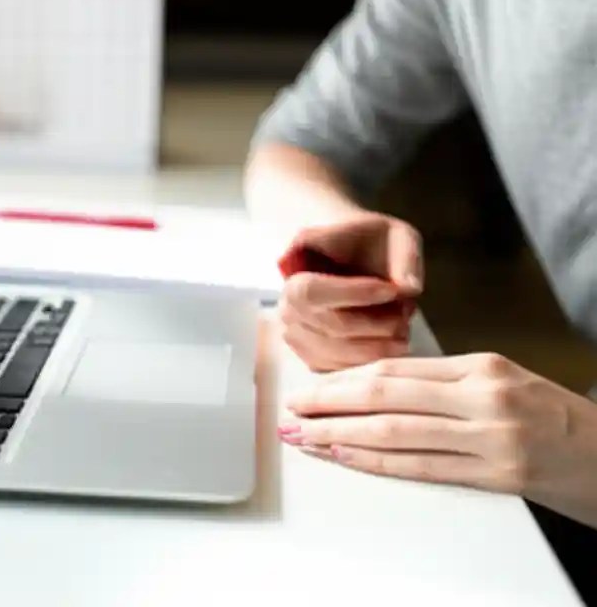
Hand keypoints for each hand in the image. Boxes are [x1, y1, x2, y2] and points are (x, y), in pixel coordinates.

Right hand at [277, 212, 423, 371]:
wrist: (348, 261)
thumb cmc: (367, 244)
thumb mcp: (390, 232)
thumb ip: (402, 253)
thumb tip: (408, 288)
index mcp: (292, 268)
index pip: (312, 291)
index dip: (354, 295)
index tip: (392, 290)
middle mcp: (286, 306)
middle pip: (330, 327)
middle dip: (376, 326)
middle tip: (406, 317)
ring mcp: (295, 335)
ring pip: (335, 354)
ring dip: (377, 348)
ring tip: (403, 334)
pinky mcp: (310, 357)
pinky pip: (338, 370)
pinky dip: (368, 363)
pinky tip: (388, 347)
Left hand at [281, 354, 596, 525]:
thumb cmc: (552, 417)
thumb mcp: (501, 380)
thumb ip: (443, 381)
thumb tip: (375, 387)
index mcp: (481, 366)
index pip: (395, 369)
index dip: (344, 380)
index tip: (309, 386)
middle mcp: (482, 398)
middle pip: (385, 397)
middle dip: (329, 404)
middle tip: (291, 409)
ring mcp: (489, 439)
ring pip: (394, 433)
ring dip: (339, 436)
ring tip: (303, 436)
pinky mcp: (495, 476)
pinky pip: (420, 468)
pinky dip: (375, 463)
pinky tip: (344, 458)